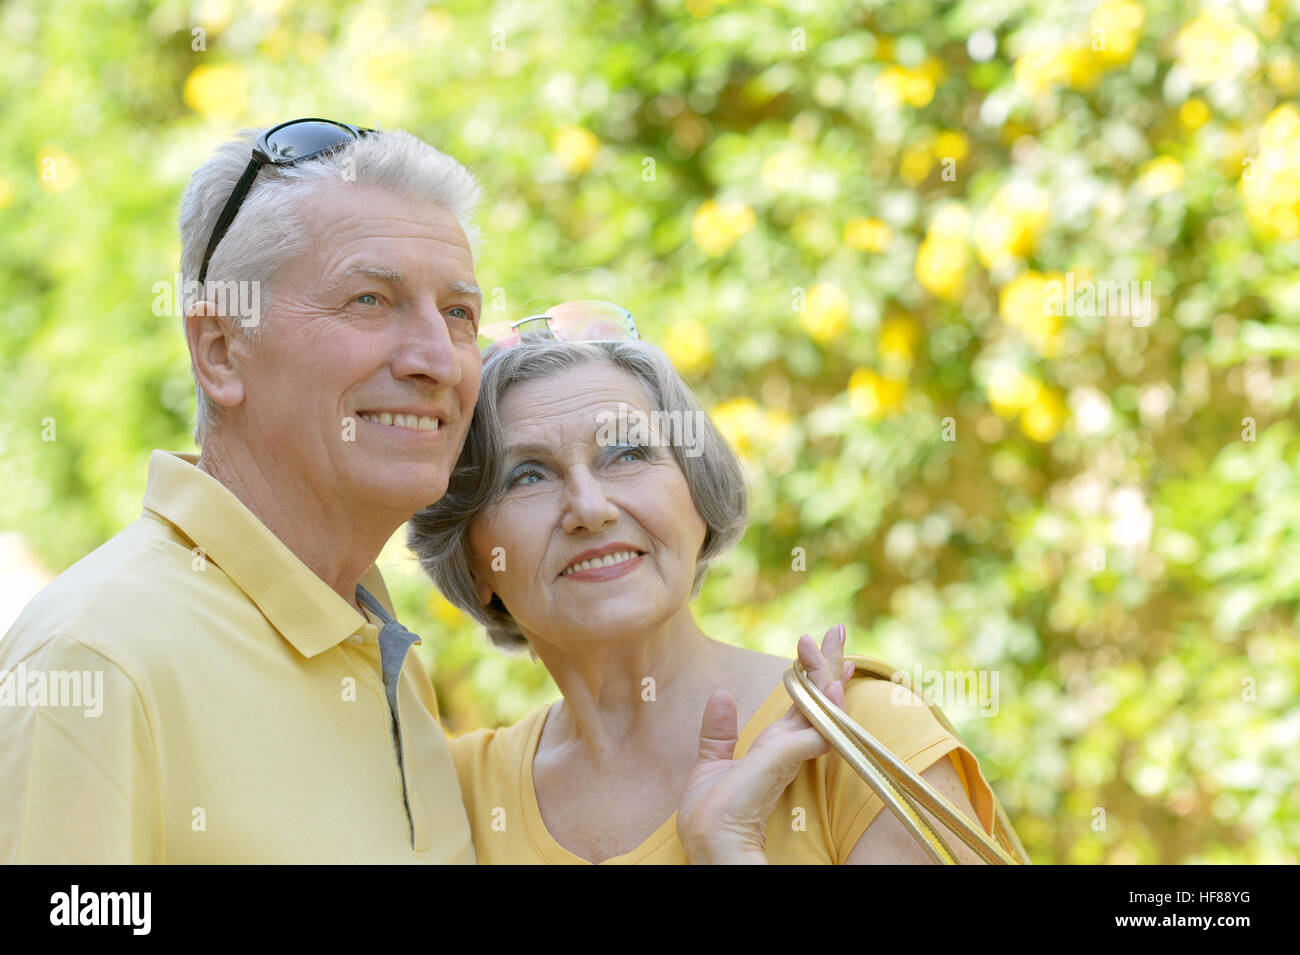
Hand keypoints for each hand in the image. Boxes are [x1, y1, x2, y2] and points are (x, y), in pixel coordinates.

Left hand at [677, 625, 853, 863]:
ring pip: (821, 706)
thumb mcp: (709, 766)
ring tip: (834, 640)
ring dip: (826, 671)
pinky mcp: (785, 760)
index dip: (812, 673)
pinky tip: (834, 685)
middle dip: (828, 662)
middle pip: (817, 697)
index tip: (816, 641)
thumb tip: (721, 694)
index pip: (801, 703)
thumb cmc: (713, 817)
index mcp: (774, 747)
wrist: (710, 841)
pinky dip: (827, 706)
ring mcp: (791, 754)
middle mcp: (788, 748)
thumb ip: (718, 734)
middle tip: (839, 628)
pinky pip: (816, 729)